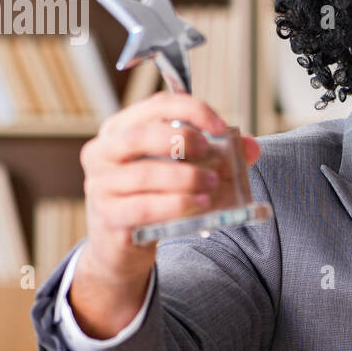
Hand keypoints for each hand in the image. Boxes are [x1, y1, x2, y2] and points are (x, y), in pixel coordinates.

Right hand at [69, 91, 261, 337]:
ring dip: (185, 177)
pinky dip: (177, 204)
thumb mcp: (177, 169)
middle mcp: (101, 152)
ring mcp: (100, 185)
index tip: (220, 126)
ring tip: (212, 183)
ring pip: (144, 175)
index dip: (191, 111)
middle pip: (140, 135)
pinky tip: (201, 204)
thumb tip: (252, 148)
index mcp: (119, 129)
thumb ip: (215, 155)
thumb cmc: (151, 195)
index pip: (155, 106)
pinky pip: (144, 208)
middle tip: (209, 150)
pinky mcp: (108, 217)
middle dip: (181, 140)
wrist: (119, 244)